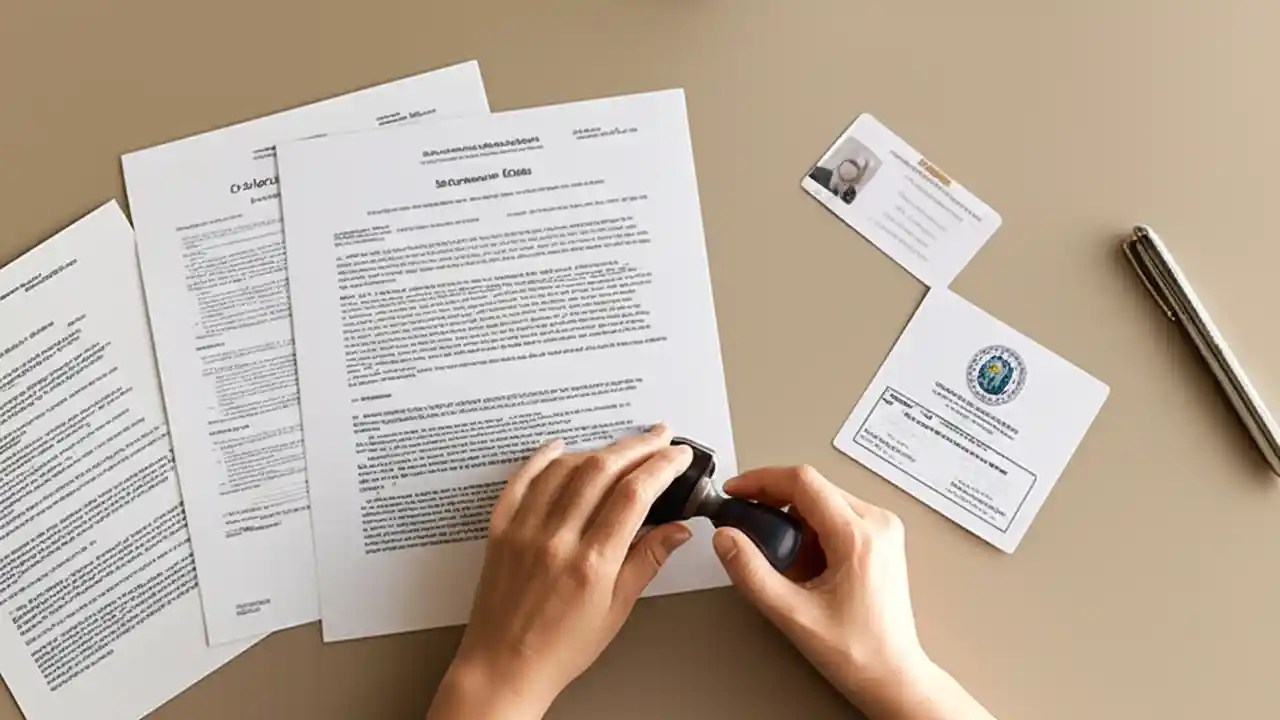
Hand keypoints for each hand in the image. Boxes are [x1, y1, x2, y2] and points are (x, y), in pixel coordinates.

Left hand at [427, 425, 693, 719]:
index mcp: (591, 563)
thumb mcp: (616, 610)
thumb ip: (646, 562)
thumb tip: (678, 529)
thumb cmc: (560, 649)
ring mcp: (524, 530)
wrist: (503, 667)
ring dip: (597, 449)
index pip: (634, 494)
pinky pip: (521, 480)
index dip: (661, 465)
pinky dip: (543, 458)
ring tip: (621, 448)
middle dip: (637, 445)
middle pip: (602, 470)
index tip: (678, 454)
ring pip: (565, 468)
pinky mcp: (501, 529)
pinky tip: (561, 447)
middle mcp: (556, 539)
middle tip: (660, 435)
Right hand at [712, 466, 992, 719]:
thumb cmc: (858, 651)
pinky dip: (812, 529)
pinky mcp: (881, 538)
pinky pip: (837, 514)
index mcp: (859, 537)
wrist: (892, 675)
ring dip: (794, 519)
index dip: (761, 479)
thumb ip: (751, 573)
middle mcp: (877, 524)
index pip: (803, 481)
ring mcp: (883, 529)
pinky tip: (806, 563)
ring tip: (786, 562)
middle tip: (749, 526)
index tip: (736, 491)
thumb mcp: (792, 614)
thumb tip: (726, 538)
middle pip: (813, 486)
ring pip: (823, 499)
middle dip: (774, 502)